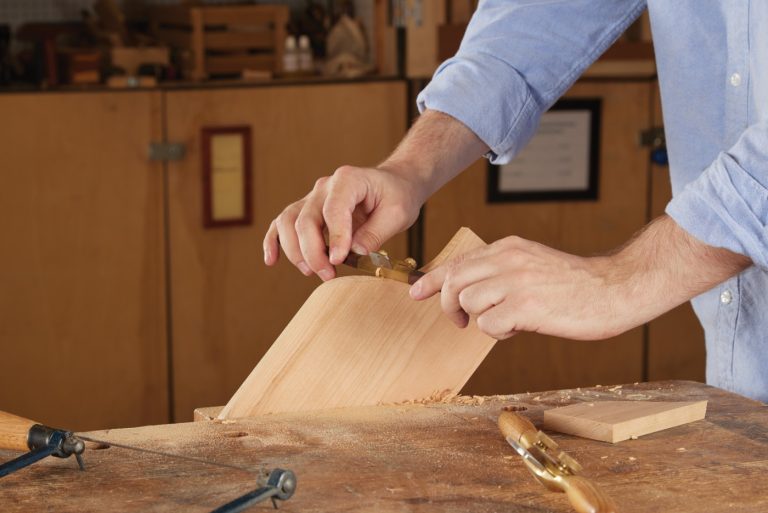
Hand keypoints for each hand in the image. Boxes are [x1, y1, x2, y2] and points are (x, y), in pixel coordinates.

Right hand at [263, 165, 424, 280]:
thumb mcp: (397, 214)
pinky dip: (274, 242)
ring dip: (294, 250)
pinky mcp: (307, 211)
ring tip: (311, 271)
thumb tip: (353, 253)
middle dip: (313, 251)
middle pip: (305, 218)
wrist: (394, 184)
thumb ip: (376, 233)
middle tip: (328, 274)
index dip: (334, 237)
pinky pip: (281, 224)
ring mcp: (312, 198)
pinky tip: (272, 260)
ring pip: (288, 221)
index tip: (339, 261)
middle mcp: (324, 186)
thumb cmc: (398, 196)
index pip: (333, 209)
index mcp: (348, 179)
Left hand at [409, 217, 751, 340]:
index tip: (416, 292)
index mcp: (508, 247)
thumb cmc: (575, 284)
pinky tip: (518, 328)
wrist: (615, 288)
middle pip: (453, 282)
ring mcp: (516, 282)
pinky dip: (497, 332)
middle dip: (448, 305)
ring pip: (467, 303)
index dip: (432, 279)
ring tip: (506, 321)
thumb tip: (468, 293)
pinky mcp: (527, 306)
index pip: (457, 262)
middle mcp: (508, 260)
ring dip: (479, 320)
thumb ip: (502, 272)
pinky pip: (488, 324)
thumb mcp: (532, 265)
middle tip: (461, 322)